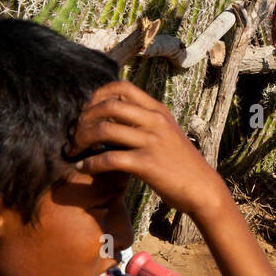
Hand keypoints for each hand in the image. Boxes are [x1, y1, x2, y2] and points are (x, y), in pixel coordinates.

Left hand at [64, 80, 228, 219]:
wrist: (202, 188)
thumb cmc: (180, 163)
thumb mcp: (166, 133)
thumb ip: (143, 122)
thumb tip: (111, 118)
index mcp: (158, 110)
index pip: (121, 87)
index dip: (97, 95)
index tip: (87, 112)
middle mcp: (155, 120)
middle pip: (108, 106)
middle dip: (84, 119)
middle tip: (75, 134)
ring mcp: (152, 141)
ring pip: (104, 130)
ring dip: (81, 140)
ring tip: (73, 151)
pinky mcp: (147, 164)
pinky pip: (109, 159)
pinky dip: (89, 163)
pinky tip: (82, 168)